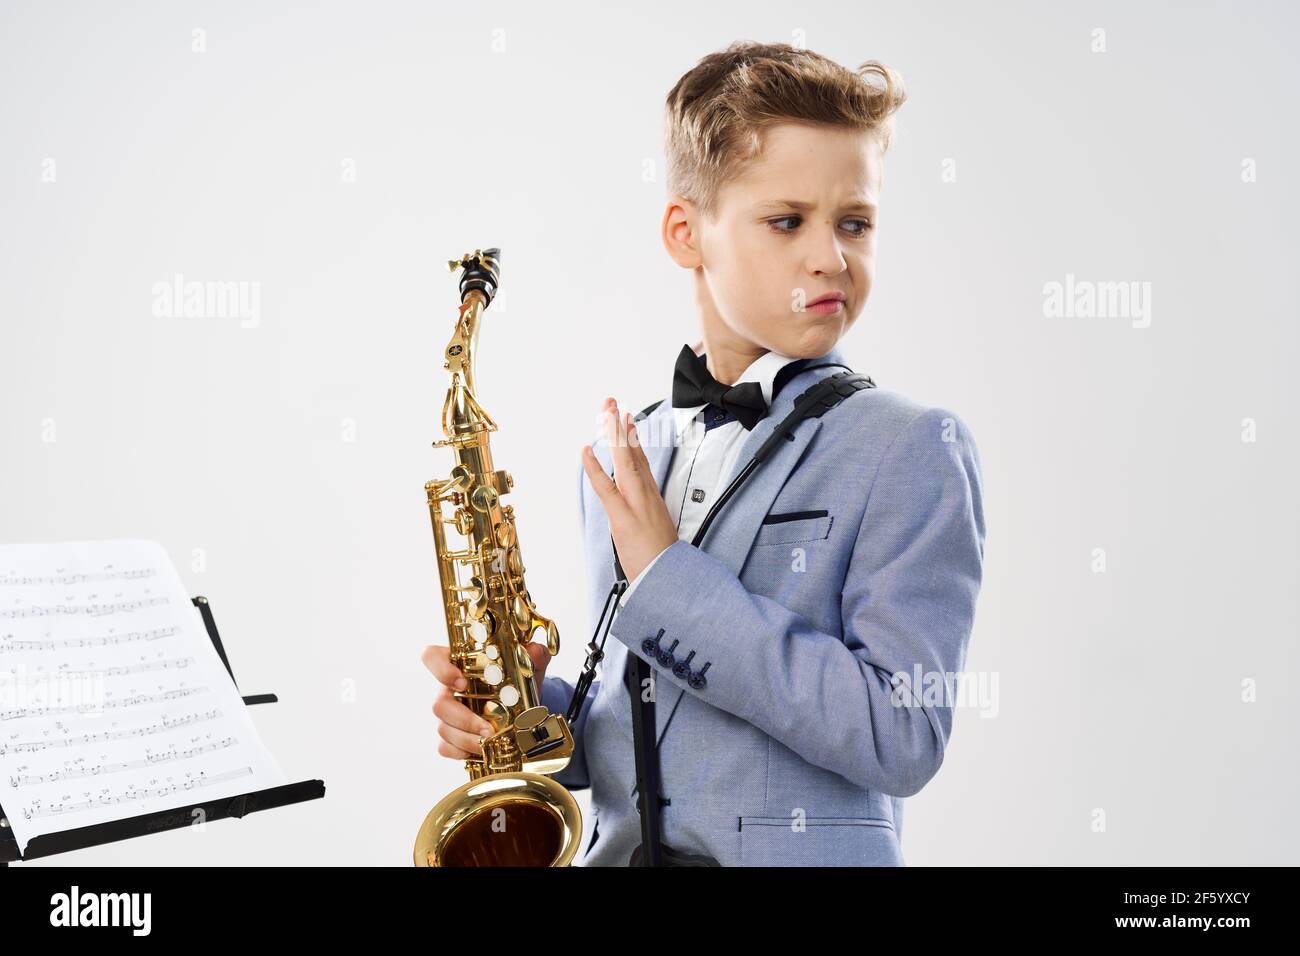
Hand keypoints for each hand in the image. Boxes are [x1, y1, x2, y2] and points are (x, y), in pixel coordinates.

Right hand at [421, 642, 552, 759]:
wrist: (521, 707)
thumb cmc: (516, 681)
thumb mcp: (527, 666)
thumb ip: (533, 655)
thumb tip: (535, 651)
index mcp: (459, 664)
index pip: (431, 657)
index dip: (440, 670)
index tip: (462, 683)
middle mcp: (448, 689)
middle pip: (438, 704)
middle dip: (464, 720)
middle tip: (487, 729)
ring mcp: (447, 713)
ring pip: (443, 729)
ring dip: (467, 740)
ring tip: (490, 742)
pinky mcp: (449, 735)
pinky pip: (445, 747)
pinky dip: (462, 751)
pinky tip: (480, 751)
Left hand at [580, 396, 678, 583]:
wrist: (669, 580)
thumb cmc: (662, 563)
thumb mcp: (658, 533)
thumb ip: (648, 518)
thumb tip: (640, 515)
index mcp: (653, 498)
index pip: (641, 461)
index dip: (632, 438)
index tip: (626, 418)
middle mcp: (646, 496)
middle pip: (633, 453)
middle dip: (621, 426)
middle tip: (612, 403)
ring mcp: (636, 504)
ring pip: (624, 462)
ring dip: (614, 435)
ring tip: (606, 412)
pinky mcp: (624, 518)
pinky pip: (607, 488)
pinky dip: (596, 469)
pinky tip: (587, 450)